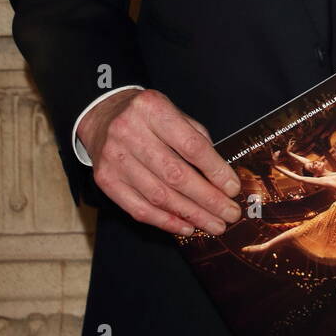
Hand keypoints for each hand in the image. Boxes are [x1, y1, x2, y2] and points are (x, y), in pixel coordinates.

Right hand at [78, 88, 241, 235]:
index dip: (215, 171)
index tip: (233, 188)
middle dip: (208, 199)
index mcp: (152, 109)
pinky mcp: (106, 180)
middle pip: (176, 175)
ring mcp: (115, 158)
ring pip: (159, 196)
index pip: (191, 146)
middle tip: (230, 213)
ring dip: (192, 215)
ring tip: (214, 224)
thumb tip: (221, 177)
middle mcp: (130, 132)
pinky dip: (165, 221)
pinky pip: (138, 208)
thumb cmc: (147, 116)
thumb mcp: (174, 112)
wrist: (102, 115)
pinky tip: (186, 226)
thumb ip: (196, 138)